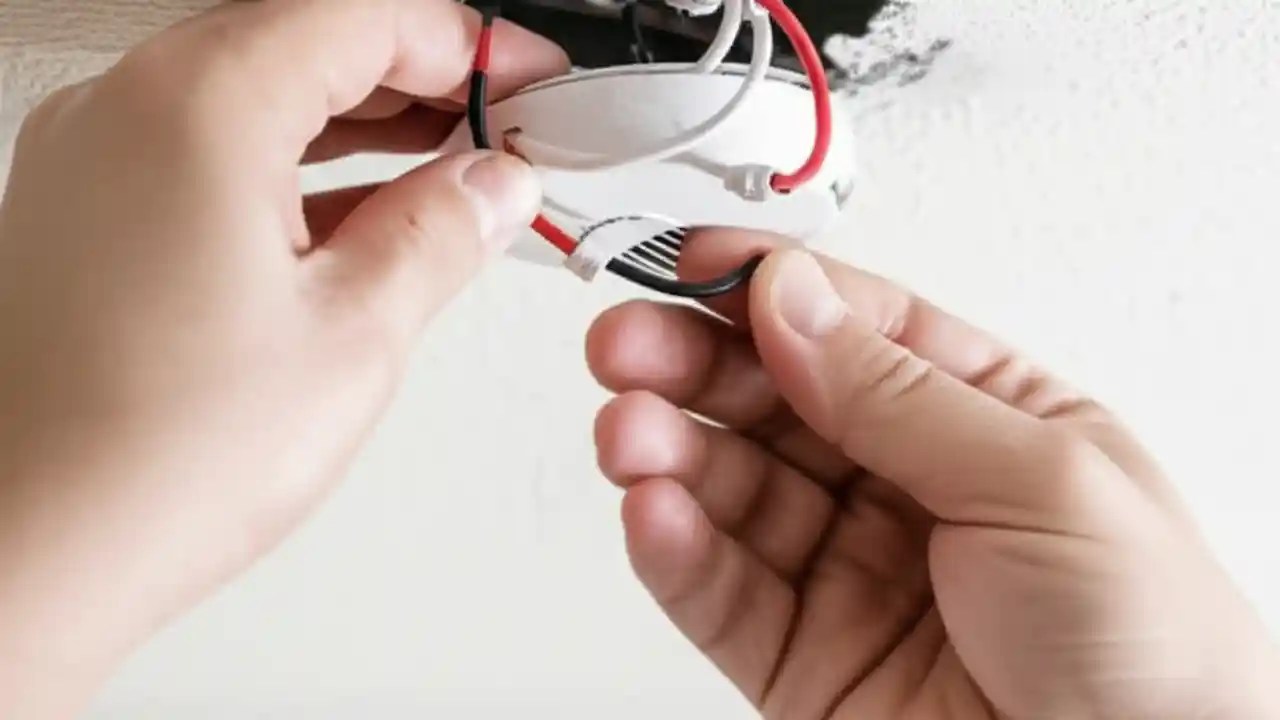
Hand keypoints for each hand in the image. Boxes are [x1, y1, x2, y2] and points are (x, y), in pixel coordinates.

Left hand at [0, 1, 564, 715]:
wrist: (34, 557)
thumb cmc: (159, 459)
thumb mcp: (355, 331)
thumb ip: (441, 231)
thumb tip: (493, 184)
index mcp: (198, 107)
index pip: (359, 16)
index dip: (466, 45)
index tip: (527, 83)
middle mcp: (124, 110)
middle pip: (302, 39)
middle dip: (417, 78)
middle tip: (502, 129)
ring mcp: (92, 162)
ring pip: (254, 94)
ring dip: (360, 120)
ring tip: (450, 166)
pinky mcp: (85, 218)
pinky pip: (207, 152)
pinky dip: (294, 167)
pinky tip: (363, 212)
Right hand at [587, 231, 1279, 717]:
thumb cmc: (1155, 647)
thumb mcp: (1041, 479)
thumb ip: (899, 391)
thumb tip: (791, 300)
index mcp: (978, 419)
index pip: (851, 330)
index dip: (766, 293)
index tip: (695, 268)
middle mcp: (903, 488)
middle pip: (772, 403)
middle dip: (691, 366)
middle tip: (628, 343)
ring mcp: (847, 573)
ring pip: (730, 492)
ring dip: (666, 453)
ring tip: (631, 433)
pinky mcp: (802, 658)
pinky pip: (720, 593)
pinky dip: (673, 550)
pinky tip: (652, 511)